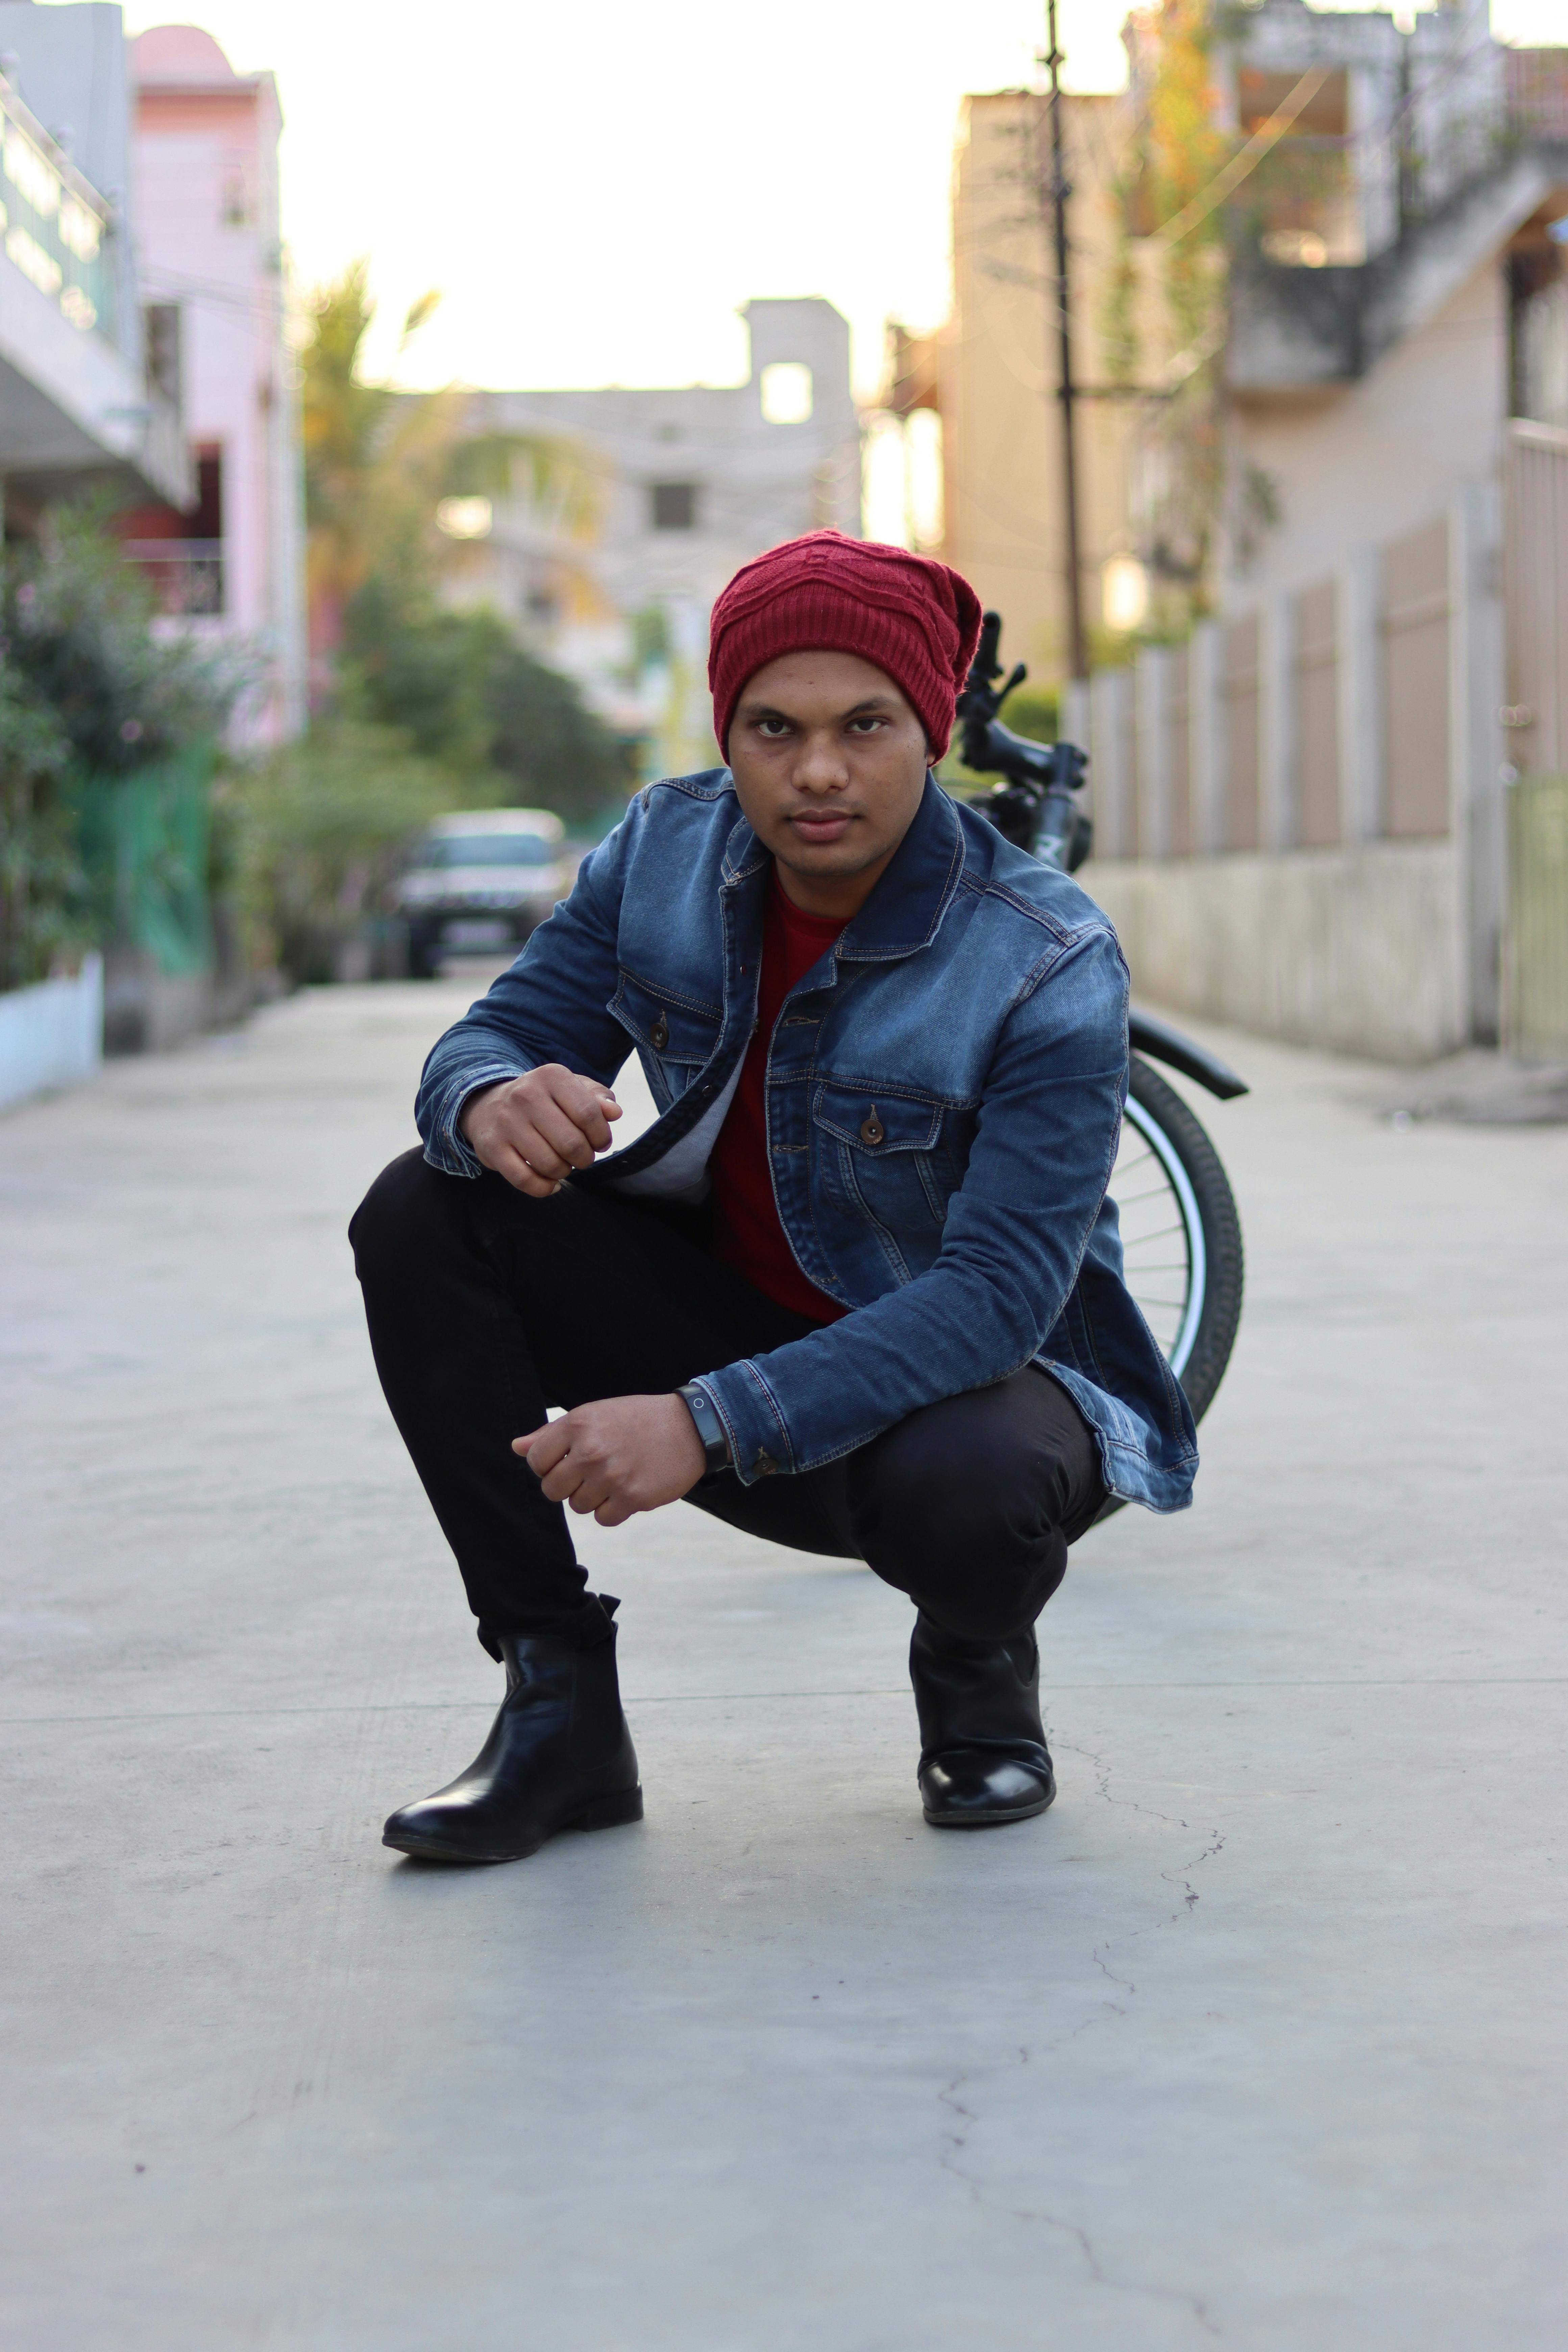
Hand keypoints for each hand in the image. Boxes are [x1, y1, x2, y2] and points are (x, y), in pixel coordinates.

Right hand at [461, 1064, 620, 1197]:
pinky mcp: (492, 1148)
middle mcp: (525, 1095)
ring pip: (550, 1164)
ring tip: (563, 1164)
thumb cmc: (543, 1100)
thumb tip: (615, 1113)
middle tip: (581, 1156)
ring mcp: (506, 1122)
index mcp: (551, 1076)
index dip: (601, 1136)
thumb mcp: (571, 1089)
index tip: (600, 1142)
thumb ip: (598, 1099)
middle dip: (584, 1158)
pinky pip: (525, 1180)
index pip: (588, 1113)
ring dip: (564, 1172)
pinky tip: (551, 1183)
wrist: (488, 1105)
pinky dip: (544, 1188)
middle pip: (571, 1143)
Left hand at [513, 1395, 706, 1525]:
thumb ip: (552, 1433)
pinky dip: (613, 1509)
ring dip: (592, 1497)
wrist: (690, 1427)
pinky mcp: (633, 1498)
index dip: (547, 1466)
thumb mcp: (593, 1414)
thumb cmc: (637, 1419)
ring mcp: (612, 1477)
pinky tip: (626, 1489)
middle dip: (566, 1485)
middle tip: (589, 1472)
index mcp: (578, 1425)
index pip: (536, 1462)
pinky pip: (604, 1519)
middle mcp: (591, 1452)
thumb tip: (517, 1448)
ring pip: (578, 1506)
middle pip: (552, 1490)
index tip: (565, 1461)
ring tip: (613, 1476)